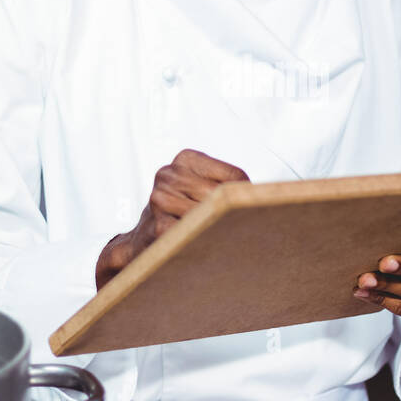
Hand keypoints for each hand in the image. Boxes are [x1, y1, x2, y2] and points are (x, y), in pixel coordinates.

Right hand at [95, 148, 248, 289]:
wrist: (141, 239)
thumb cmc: (179, 211)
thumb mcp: (199, 187)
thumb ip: (226, 184)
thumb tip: (258, 196)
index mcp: (185, 159)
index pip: (234, 175)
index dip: (244, 195)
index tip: (241, 207)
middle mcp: (169, 174)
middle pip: (223, 196)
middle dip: (232, 214)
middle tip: (232, 225)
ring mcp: (161, 199)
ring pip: (210, 215)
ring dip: (217, 228)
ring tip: (211, 233)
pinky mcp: (158, 226)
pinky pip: (195, 234)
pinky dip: (202, 241)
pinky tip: (197, 242)